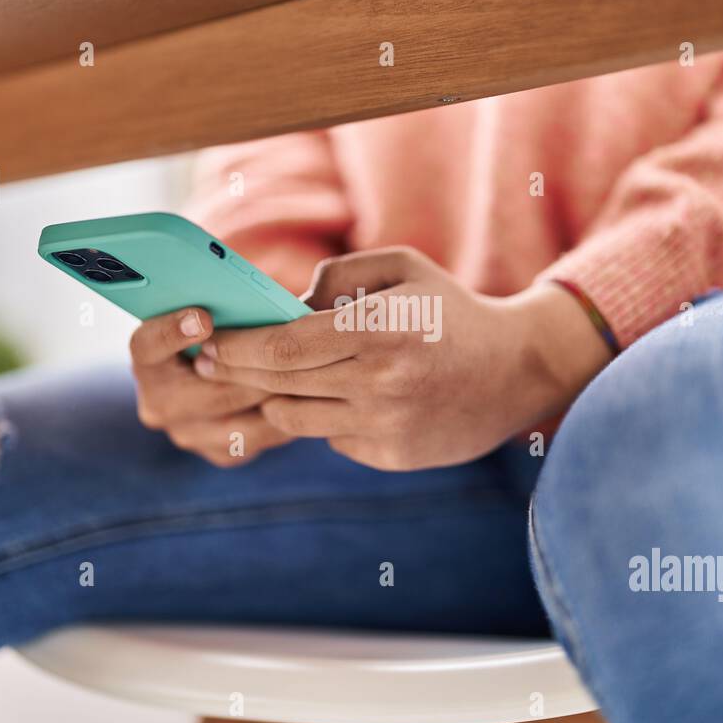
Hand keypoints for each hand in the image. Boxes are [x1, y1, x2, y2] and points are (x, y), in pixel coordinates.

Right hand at [129, 307, 292, 466]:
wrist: (218, 373)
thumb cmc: (223, 328)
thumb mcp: (216, 310)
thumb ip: (230, 302)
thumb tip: (281, 293)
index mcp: (147, 360)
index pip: (147, 345)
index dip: (173, 332)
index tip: (204, 318)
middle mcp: (158, 404)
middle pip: (211, 391)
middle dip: (254, 371)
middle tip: (291, 353)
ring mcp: (188, 434)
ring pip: (241, 423)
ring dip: (275, 398)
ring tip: (310, 376)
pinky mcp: (219, 454)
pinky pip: (259, 439)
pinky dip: (285, 420)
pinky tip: (308, 399)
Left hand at [191, 247, 612, 470]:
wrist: (515, 371)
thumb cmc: (450, 311)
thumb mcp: (402, 267)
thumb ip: (336, 273)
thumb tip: (283, 305)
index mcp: (379, 330)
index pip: (284, 347)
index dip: (237, 348)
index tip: (210, 342)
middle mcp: (380, 383)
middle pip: (278, 384)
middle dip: (234, 373)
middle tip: (207, 363)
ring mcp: (386, 425)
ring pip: (294, 418)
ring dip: (271, 397)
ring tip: (263, 379)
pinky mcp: (391, 455)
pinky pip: (330, 437)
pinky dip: (322, 417)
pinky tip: (335, 398)